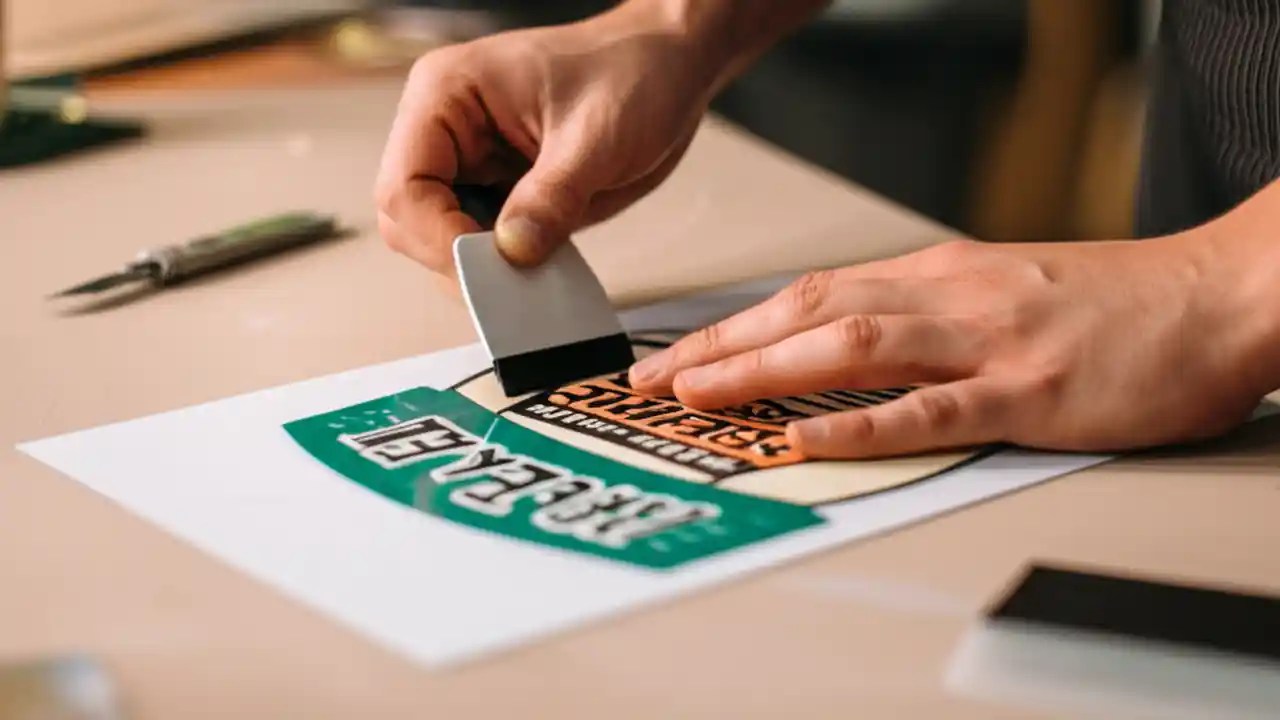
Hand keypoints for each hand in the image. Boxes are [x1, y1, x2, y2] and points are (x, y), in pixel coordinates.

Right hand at [375, 6, 715, 276]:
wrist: (671, 65)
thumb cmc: (633, 71)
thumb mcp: (597, 137)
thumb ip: (552, 198)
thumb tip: (512, 253)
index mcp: (447, 95)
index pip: (404, 187)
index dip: (437, 238)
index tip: (489, 269)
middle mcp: (446, 129)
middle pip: (409, 220)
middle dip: (455, 258)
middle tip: (510, 284)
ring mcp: (472, 162)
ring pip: (442, 239)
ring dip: (482, 268)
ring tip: (533, 277)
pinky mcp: (501, 190)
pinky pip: (484, 243)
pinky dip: (507, 266)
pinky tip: (543, 267)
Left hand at [628, 236, 1273, 457]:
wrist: (1217, 295)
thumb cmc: (1115, 302)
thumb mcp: (1003, 288)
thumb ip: (929, 312)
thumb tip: (853, 339)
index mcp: (939, 276)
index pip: (812, 293)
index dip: (736, 323)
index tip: (679, 351)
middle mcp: (948, 298)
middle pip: (808, 311)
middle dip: (721, 345)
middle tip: (651, 380)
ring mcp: (985, 343)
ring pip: (850, 347)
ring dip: (763, 369)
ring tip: (695, 395)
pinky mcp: (1028, 393)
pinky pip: (928, 410)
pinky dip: (858, 424)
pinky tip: (806, 436)